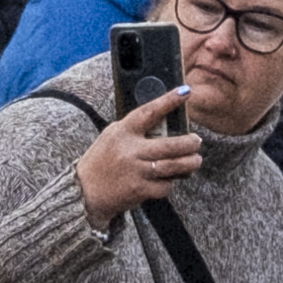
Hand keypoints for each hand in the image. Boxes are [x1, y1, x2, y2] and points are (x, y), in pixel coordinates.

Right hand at [74, 85, 208, 224]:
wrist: (85, 190)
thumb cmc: (102, 159)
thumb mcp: (113, 136)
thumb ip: (135, 129)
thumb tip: (166, 121)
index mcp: (123, 131)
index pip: (149, 112)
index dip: (168, 101)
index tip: (185, 92)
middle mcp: (130, 150)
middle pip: (170, 144)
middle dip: (190, 143)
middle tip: (197, 141)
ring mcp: (136, 171)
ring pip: (173, 166)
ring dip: (190, 163)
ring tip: (196, 160)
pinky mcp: (139, 190)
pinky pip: (165, 186)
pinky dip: (170, 183)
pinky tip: (170, 179)